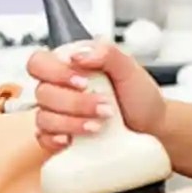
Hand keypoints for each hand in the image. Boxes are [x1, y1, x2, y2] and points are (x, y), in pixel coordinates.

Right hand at [25, 39, 166, 153]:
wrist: (151, 124)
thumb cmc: (139, 94)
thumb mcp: (128, 67)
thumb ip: (105, 52)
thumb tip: (78, 55)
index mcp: (71, 64)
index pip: (40, 62)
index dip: (55, 73)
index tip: (83, 82)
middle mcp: (60, 87)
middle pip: (42, 92)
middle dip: (75, 102)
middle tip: (104, 106)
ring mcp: (58, 112)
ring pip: (43, 117)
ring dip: (72, 122)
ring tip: (99, 125)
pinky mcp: (61, 134)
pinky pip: (44, 139)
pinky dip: (56, 140)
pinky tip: (72, 140)